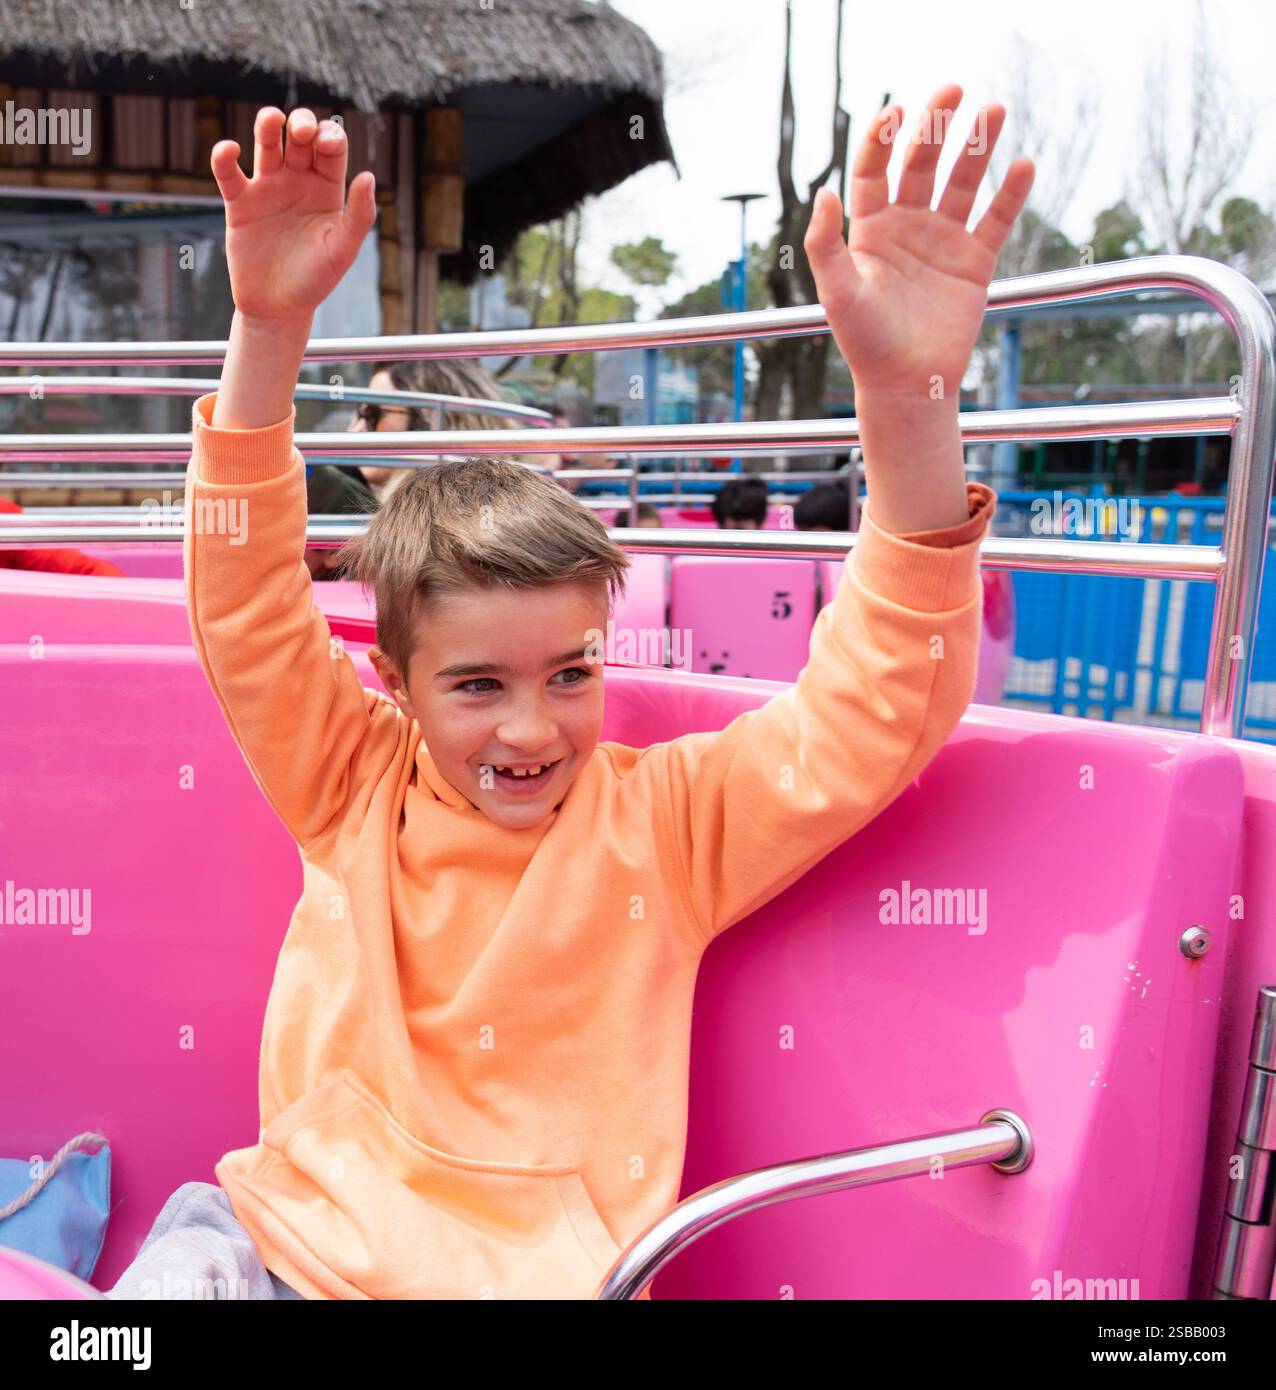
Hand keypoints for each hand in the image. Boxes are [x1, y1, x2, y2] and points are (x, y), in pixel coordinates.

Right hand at [210, 107, 376, 322]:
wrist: (278, 307)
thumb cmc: (315, 281)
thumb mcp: (342, 250)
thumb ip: (358, 216)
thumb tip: (368, 177)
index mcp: (326, 189)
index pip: (331, 149)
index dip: (330, 136)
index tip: (326, 144)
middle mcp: (298, 182)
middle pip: (299, 137)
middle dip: (301, 124)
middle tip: (300, 132)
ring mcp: (268, 189)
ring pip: (266, 143)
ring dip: (267, 124)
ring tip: (272, 119)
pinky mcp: (239, 202)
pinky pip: (229, 172)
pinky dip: (225, 156)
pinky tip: (231, 150)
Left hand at [804, 84, 1033, 401]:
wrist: (905, 384)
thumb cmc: (864, 342)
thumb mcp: (837, 292)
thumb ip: (824, 244)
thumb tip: (824, 192)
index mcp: (870, 230)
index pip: (875, 171)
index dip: (883, 139)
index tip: (895, 111)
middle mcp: (907, 227)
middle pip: (922, 165)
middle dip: (936, 126)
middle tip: (953, 89)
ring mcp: (943, 242)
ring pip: (962, 183)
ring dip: (977, 147)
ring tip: (993, 112)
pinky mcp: (974, 263)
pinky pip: (996, 221)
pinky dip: (1010, 195)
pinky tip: (1022, 165)